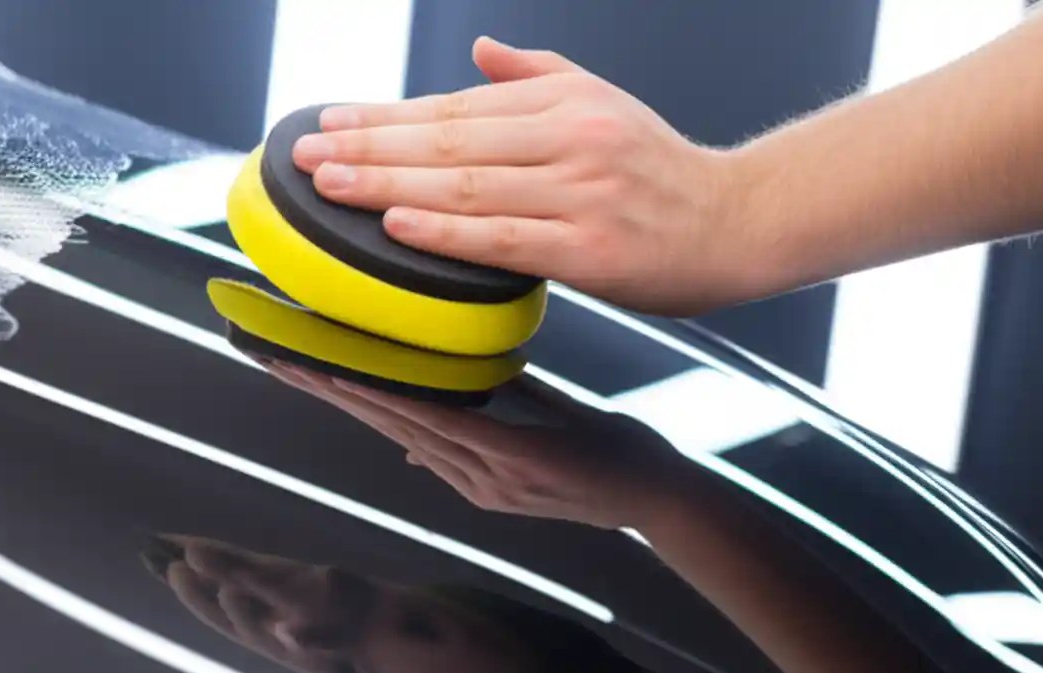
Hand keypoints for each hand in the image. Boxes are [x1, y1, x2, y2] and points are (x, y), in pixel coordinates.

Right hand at [266, 362, 690, 529]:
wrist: (656, 494)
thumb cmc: (599, 456)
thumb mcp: (532, 439)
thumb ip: (481, 424)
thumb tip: (421, 435)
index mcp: (465, 468)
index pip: (389, 422)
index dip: (337, 392)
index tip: (295, 359)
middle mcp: (463, 476)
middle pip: (378, 422)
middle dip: (321, 386)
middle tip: (269, 351)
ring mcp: (484, 474)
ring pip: (400, 422)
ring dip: (345, 390)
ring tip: (298, 359)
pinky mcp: (512, 460)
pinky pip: (447, 425)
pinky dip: (404, 401)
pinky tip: (370, 378)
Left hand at [291, 37, 752, 315]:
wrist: (737, 222)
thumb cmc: (662, 171)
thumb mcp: (604, 102)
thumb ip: (536, 75)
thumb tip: (479, 51)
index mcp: (564, 102)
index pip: (455, 106)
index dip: (387, 116)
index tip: (329, 123)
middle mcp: (569, 139)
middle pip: (448, 141)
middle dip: (369, 147)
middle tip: (305, 156)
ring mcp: (581, 194)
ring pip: (466, 187)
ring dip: (388, 184)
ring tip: (330, 185)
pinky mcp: (591, 251)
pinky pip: (503, 239)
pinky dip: (445, 231)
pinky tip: (397, 223)